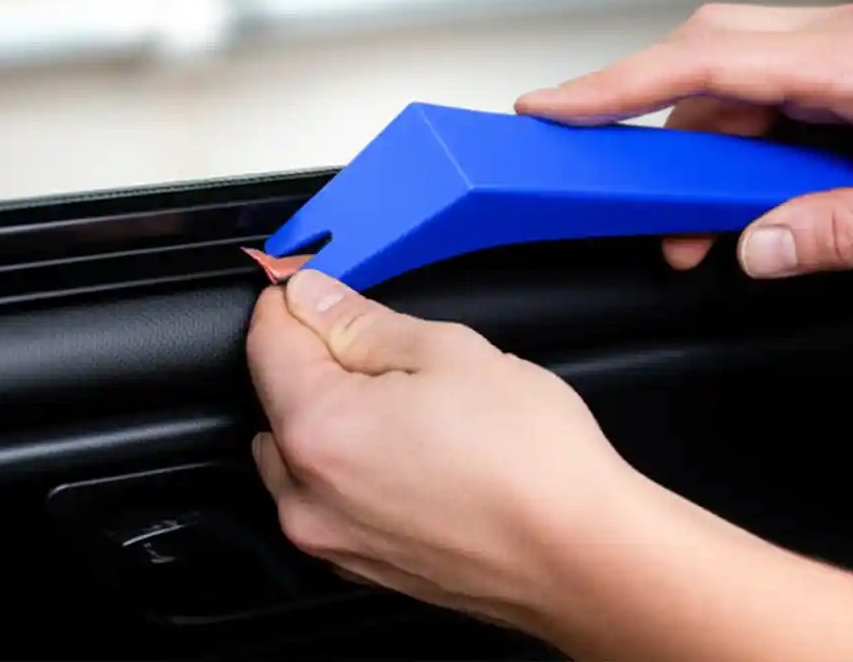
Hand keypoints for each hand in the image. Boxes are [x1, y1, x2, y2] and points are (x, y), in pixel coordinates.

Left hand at [245, 268, 637, 631]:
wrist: (586, 559)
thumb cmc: (532, 463)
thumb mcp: (448, 352)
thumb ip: (361, 322)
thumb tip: (314, 298)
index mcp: (317, 430)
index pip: (265, 341)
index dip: (293, 301)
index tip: (316, 286)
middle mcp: (307, 496)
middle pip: (277, 398)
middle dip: (317, 362)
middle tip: (386, 348)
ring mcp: (332, 540)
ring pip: (299, 454)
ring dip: (332, 419)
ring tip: (409, 408)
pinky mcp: (362, 567)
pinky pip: (329, 500)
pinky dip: (351, 469)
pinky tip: (414, 454)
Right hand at [515, 2, 852, 278]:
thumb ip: (852, 230)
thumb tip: (757, 249)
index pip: (708, 61)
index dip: (616, 84)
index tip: (550, 108)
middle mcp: (841, 45)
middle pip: (702, 61)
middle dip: (642, 125)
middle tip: (612, 195)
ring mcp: (844, 58)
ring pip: (728, 91)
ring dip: (694, 162)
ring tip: (691, 235)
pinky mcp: (849, 79)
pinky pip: (763, 107)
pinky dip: (733, 160)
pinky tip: (742, 208)